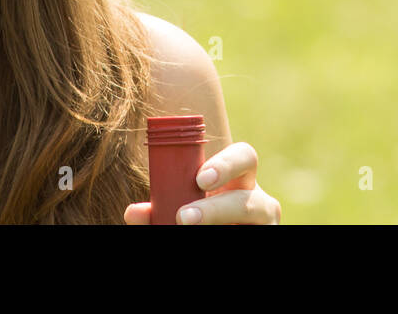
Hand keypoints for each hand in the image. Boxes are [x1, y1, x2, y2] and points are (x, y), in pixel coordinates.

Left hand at [124, 141, 281, 224]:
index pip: (244, 157)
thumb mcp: (182, 207)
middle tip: (183, 218)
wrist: (215, 229)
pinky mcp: (264, 239)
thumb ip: (159, 208)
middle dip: (216, 209)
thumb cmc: (200, 216)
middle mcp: (259, 202)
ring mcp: (264, 226)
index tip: (200, 178)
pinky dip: (220, 236)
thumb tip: (133, 212)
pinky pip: (246, 239)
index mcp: (239, 180)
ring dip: (218, 223)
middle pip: (248, 200)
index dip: (226, 164)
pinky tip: (204, 239)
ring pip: (251, 222)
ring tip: (185, 227)